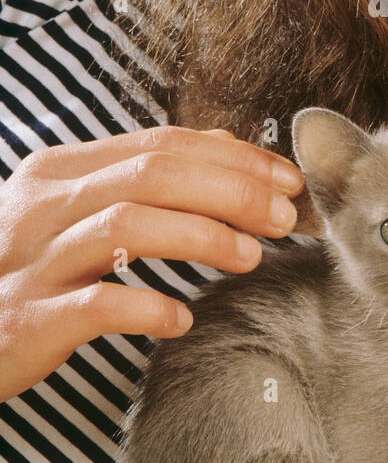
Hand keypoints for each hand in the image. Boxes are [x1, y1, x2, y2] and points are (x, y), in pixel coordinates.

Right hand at [0, 125, 303, 401]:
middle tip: (285, 215)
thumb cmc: (21, 273)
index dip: (233, 156)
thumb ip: (137, 180)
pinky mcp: (25, 320)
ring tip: (250, 256)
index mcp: (60, 171)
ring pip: (127, 226)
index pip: (161, 143)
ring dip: (201, 235)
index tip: (287, 178)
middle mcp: (44, 205)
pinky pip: (95, 305)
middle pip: (153, 174)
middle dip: (231, 189)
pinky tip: (182, 319)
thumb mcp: (69, 212)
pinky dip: (146, 307)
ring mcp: (32, 261)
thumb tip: (226, 148)